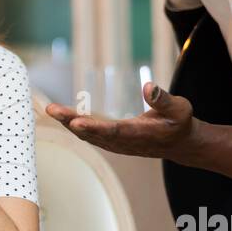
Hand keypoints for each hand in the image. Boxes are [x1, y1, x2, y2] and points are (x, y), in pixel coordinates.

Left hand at [45, 81, 195, 157]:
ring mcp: (117, 144)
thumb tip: (148, 86)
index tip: (76, 121)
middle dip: (71, 121)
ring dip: (68, 123)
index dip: (94, 127)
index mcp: (140, 134)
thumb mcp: (180, 109)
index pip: (113, 131)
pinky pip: (90, 134)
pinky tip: (62, 116)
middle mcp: (125, 142)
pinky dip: (74, 125)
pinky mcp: (112, 141)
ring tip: (51, 110)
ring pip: (88, 135)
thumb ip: (164, 99)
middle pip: (93, 133)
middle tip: (52, 110)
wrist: (179, 144)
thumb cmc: (179, 123)